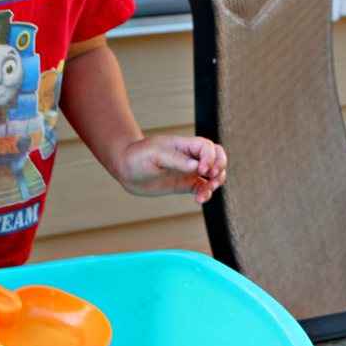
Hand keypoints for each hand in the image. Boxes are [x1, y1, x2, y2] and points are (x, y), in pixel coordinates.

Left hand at [112, 135, 226, 204]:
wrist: (125, 169)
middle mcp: (190, 157)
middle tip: (213, 178)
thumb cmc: (137, 155)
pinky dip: (205, 195)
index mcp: (184, 145)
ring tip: (209, 190)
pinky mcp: (184, 185)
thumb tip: (195, 167)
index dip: (210, 158)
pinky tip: (199, 200)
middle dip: (221, 166)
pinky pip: (201, 189)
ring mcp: (188, 171)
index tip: (202, 170)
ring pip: (213, 174)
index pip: (207, 147)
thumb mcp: (155, 153)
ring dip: (217, 181)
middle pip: (217, 157)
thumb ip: (176, 159)